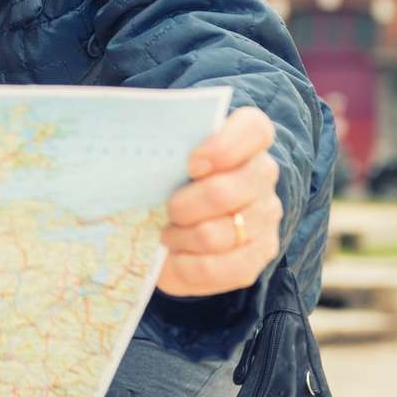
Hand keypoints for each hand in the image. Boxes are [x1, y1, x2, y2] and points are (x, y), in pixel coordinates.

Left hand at [157, 107, 282, 297]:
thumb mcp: (164, 154)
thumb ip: (161, 147)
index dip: (224, 146)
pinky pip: (225, 267)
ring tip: (166, 233)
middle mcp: (262, 174)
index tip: (191, 164)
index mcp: (247, 137)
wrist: (182, 217)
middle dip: (184, 206)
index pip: (254, 129)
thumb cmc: (170, 174)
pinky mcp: (260, 253)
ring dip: (182, 237)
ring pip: (219, 233)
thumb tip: (130, 155)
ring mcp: (265, 214)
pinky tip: (176, 256)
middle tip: (166, 209)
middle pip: (225, 191)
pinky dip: (190, 266)